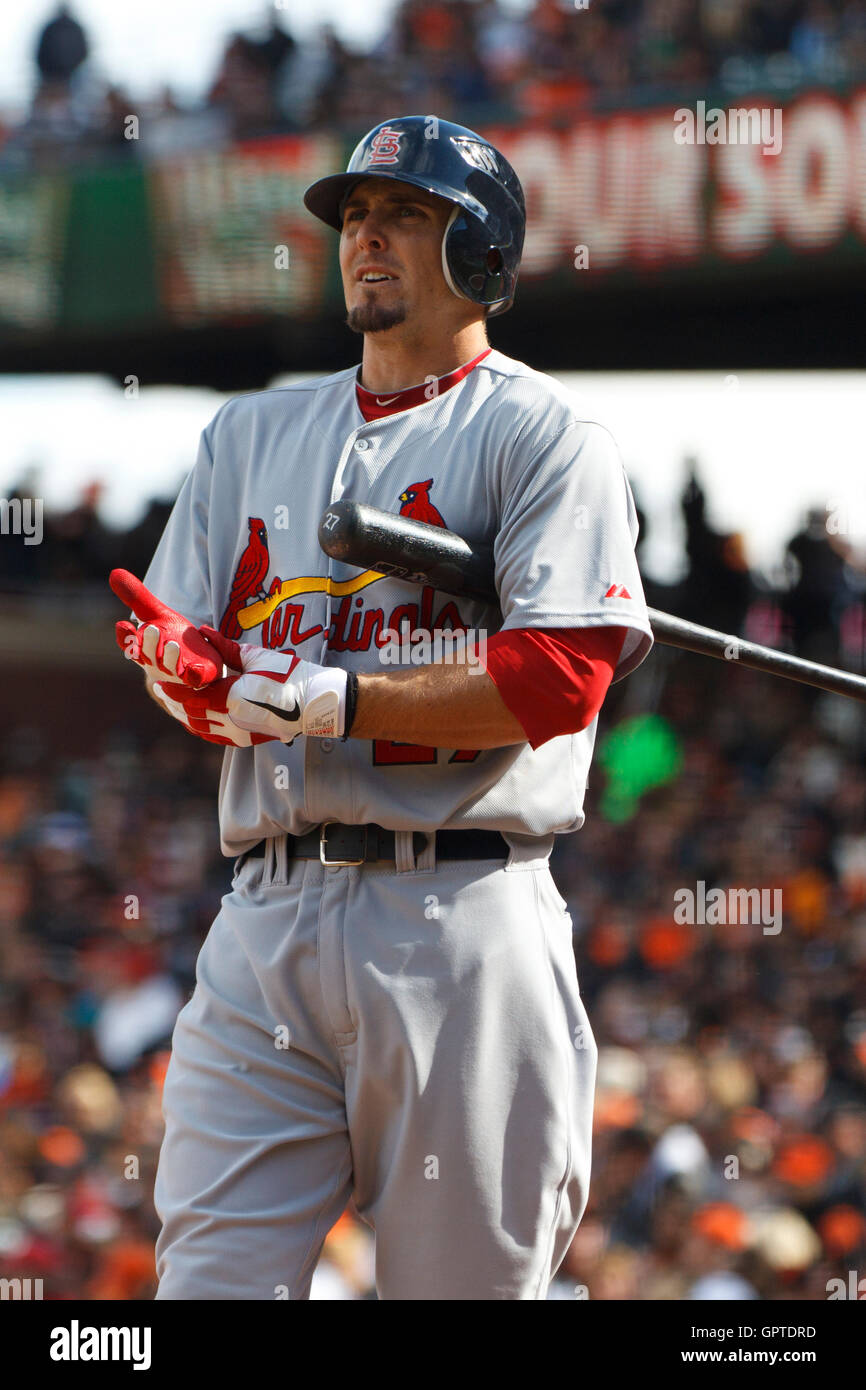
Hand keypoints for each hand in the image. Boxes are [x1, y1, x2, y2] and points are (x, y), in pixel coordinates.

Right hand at [110, 570, 221, 688]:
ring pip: (171, 668)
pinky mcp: (197, 678)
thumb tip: (114, 572)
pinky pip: (194, 679)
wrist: (197, 661)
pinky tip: (195, 668)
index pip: (129, 644)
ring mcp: (177, 673)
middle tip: (152, 629)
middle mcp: (157, 663)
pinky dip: (193, 675)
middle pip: (149, 656)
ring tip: (173, 644)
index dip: (125, 638)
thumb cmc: (172, 637)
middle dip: (150, 644)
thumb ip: (137, 597)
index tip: (122, 625)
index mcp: (144, 648)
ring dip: (171, 658)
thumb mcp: (157, 614)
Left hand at [158, 626, 347, 745]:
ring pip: (201, 728)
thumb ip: (226, 648)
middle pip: (192, 714)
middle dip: (175, 702)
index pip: (192, 695)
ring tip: (175, 706)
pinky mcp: (246, 739)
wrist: (316, 703)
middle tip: (162, 691)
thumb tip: (204, 632)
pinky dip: (201, 728)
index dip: (175, 689)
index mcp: (232, 697)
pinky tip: (195, 721)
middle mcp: (231, 719)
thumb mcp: (257, 657)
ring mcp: (239, 732)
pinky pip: (215, 736)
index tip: (161, 681)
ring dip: (185, 717)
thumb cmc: (290, 675)